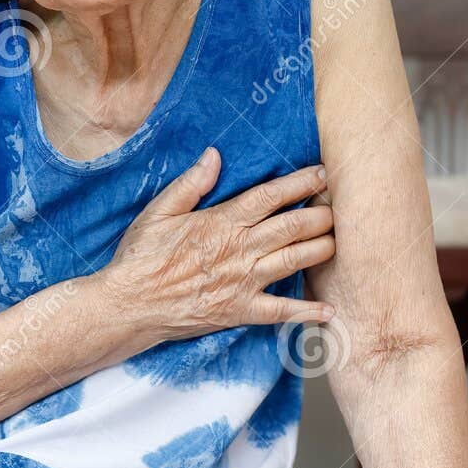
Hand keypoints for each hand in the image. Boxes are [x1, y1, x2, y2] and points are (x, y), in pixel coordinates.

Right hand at [96, 147, 335, 343]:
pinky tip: (329, 310)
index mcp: (223, 221)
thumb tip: (215, 155)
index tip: (322, 175)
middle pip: (293, 227)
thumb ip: (191, 184)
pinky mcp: (241, 311)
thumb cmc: (141, 257)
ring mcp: (244, 282)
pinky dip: (307, 311)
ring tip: (337, 241)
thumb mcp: (159, 211)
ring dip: (321, 249)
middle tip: (337, 208)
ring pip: (295, 261)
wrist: (130, 306)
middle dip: (321, 215)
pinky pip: (281, 312)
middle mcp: (240, 250)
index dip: (301, 184)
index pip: (271, 196)